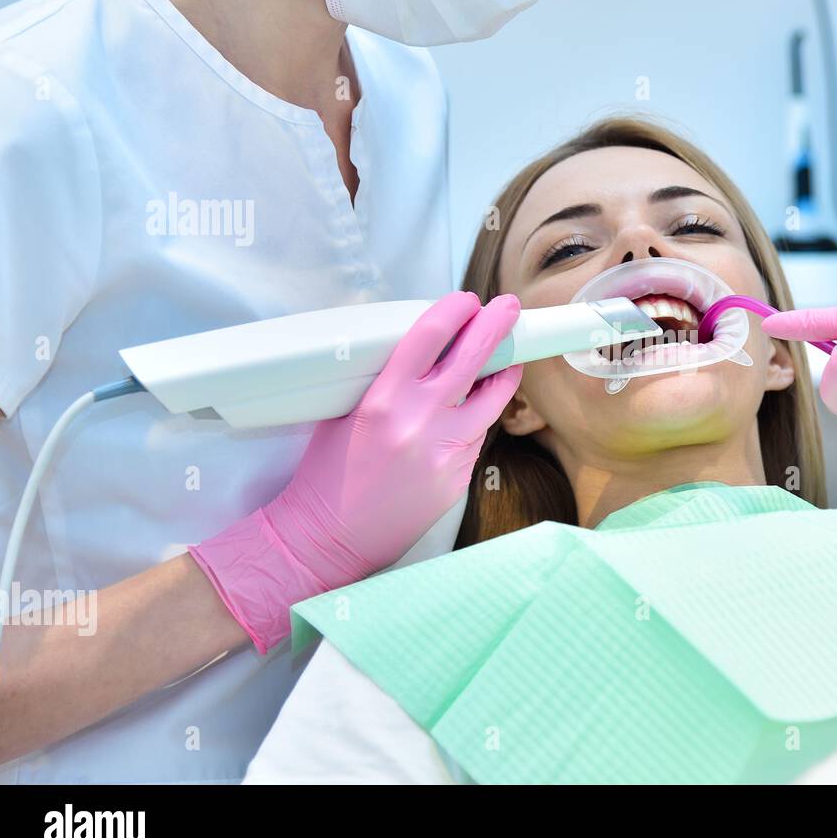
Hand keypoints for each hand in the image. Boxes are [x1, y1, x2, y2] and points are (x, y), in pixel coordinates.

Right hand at [189, 291, 522, 651]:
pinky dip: (476, 421)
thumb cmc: (327, 473)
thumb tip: (426, 353)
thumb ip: (386, 381)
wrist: (327, 537)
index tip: (467, 300)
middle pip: (474, 360)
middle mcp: (420, 423)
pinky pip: (476, 438)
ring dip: (501, 376)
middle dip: (496, 326)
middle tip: (509, 308)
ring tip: (508, 360)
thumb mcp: (345, 412)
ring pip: (490, 401)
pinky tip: (470, 414)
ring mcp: (445, 453)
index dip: (455, 311)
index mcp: (384, 400)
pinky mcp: (458, 479)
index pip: (430, 337)